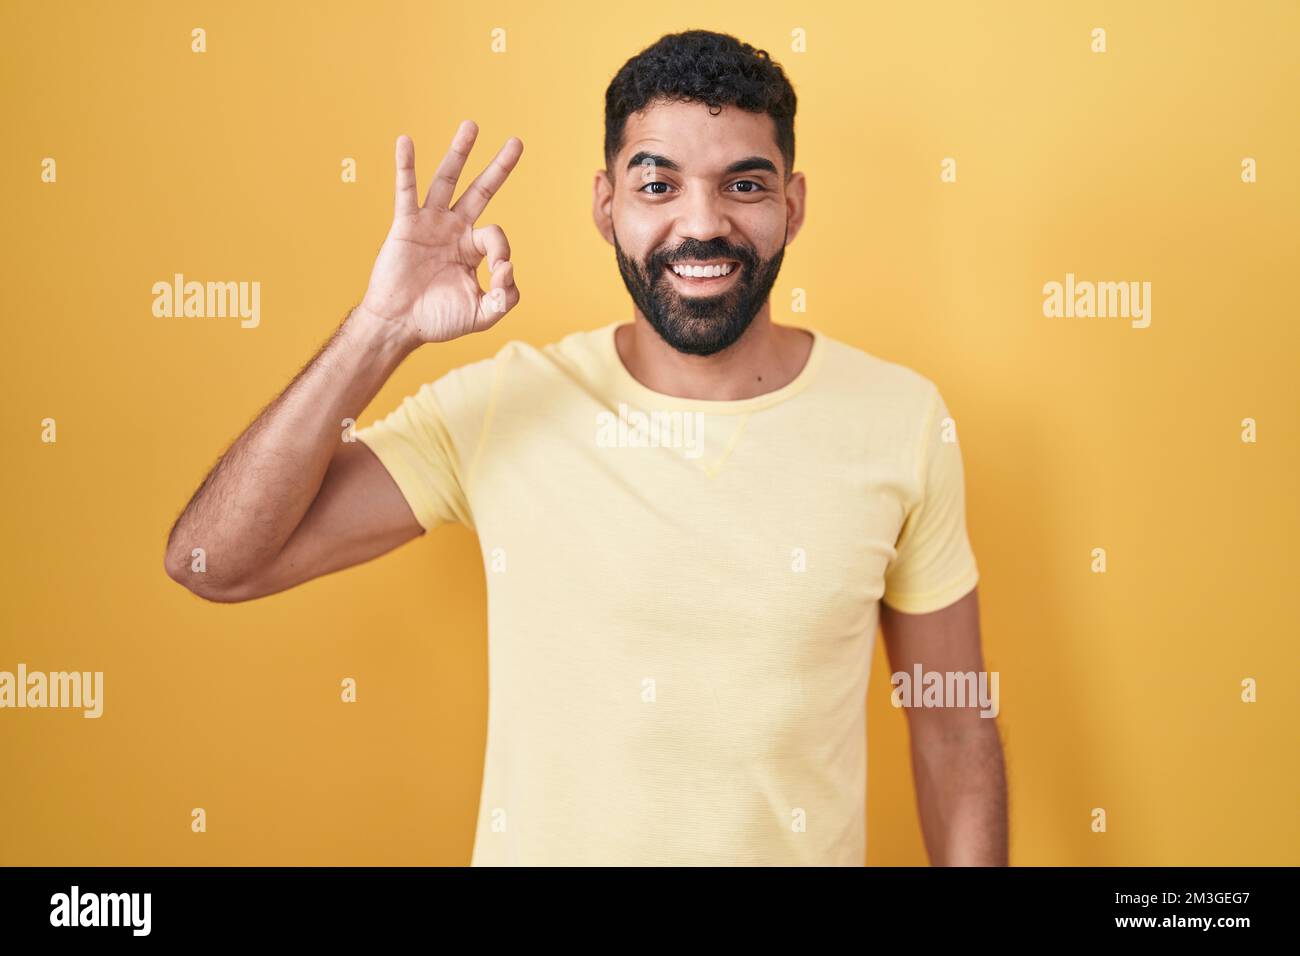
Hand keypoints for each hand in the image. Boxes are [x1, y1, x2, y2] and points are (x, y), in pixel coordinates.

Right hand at [359, 121, 522, 343]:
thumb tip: (510, 269)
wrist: (400, 324)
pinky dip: (405, 166)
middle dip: (499, 168)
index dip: (503, 253)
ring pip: (447, 181)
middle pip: (480, 191)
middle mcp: (454, 229)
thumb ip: (506, 298)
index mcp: (473, 248)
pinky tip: (405, 142)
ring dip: (459, 153)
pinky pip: (406, 191)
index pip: (497, 236)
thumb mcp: (483, 314)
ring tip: (472, 126)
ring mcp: (430, 223)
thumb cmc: (439, 320)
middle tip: (517, 142)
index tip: (500, 275)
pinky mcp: (406, 224)